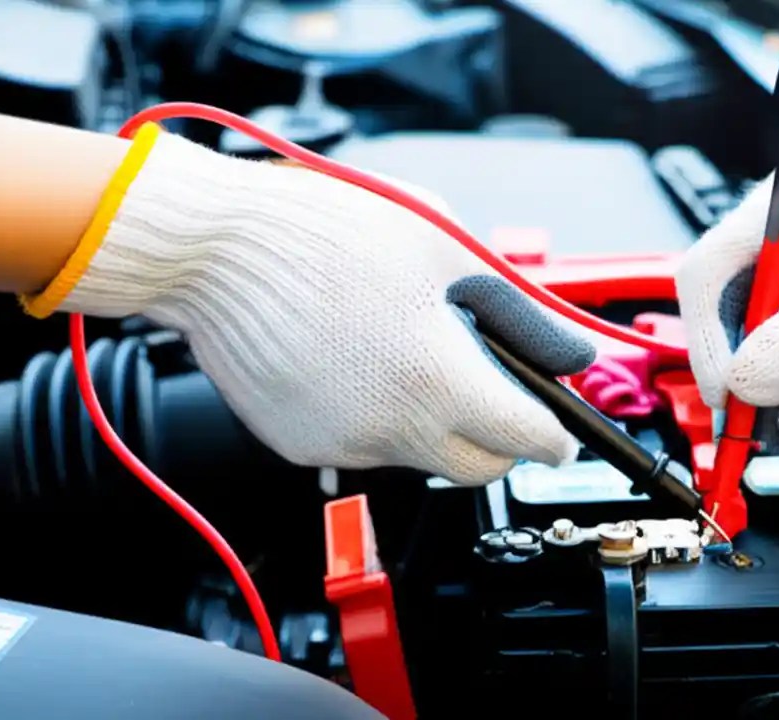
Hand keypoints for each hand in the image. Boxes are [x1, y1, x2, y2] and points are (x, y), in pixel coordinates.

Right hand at [40, 125, 594, 484]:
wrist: (214, 247)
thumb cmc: (322, 230)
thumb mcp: (445, 248)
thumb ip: (517, 310)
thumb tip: (564, 349)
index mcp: (436, 379)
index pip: (526, 439)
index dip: (555, 435)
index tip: (561, 431)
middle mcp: (390, 428)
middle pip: (478, 467)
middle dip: (500, 438)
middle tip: (495, 391)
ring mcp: (341, 444)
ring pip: (419, 456)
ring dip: (433, 421)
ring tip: (404, 349)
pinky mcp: (300, 446)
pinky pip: (364, 446)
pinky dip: (377, 417)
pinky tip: (357, 361)